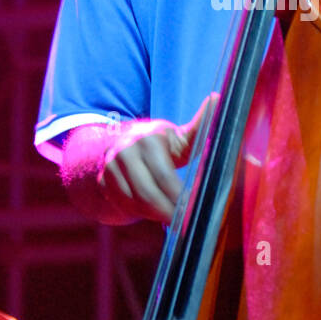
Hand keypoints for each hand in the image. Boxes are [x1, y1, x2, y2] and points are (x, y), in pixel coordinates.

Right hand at [97, 93, 217, 223]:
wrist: (121, 142)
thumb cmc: (160, 143)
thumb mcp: (179, 135)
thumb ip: (200, 125)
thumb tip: (218, 97)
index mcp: (148, 139)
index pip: (165, 176)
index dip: (180, 196)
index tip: (194, 208)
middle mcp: (124, 152)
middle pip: (148, 194)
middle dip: (169, 212)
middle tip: (186, 223)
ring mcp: (110, 167)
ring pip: (134, 203)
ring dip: (155, 215)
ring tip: (174, 220)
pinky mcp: (102, 182)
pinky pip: (122, 206)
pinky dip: (140, 214)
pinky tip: (154, 213)